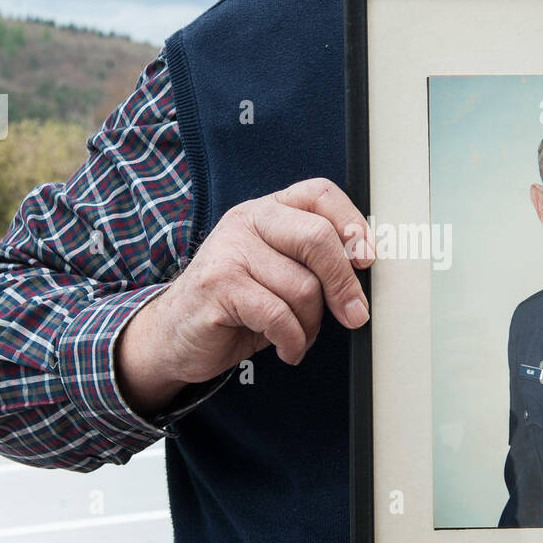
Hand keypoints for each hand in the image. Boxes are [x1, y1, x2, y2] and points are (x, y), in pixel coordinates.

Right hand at [117, 177, 374, 413]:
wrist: (176, 334)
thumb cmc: (238, 304)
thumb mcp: (280, 274)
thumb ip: (313, 262)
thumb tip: (364, 264)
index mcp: (268, 210)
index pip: (320, 194)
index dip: (352, 223)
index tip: (366, 260)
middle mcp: (247, 221)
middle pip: (317, 239)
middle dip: (344, 284)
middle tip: (354, 314)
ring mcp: (229, 252)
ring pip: (302, 287)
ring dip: (311, 325)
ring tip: (298, 336)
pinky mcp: (218, 286)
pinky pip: (278, 316)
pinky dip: (292, 341)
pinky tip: (286, 348)